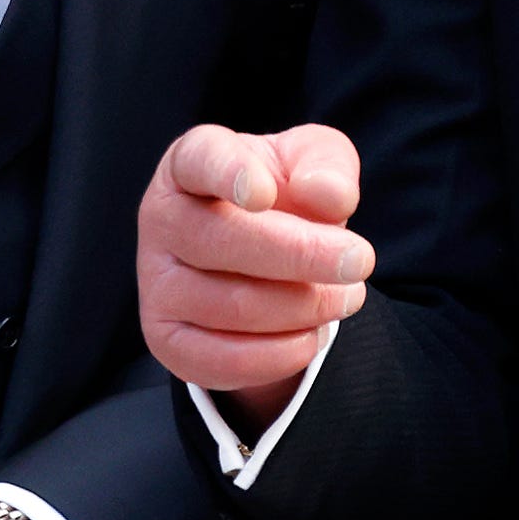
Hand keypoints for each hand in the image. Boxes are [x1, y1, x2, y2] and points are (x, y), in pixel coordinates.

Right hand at [139, 123, 368, 421]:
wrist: (265, 258)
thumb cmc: (286, 195)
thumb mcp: (314, 163)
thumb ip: (327, 166)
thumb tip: (329, 194)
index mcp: (191, 163)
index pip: (200, 160)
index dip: (228, 175)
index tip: (263, 194)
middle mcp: (162, 219)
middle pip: (221, 241)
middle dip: (301, 255)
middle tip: (361, 261)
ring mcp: (157, 282)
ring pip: (229, 305)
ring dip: (303, 307)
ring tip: (346, 297)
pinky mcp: (166, 338)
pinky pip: (220, 359)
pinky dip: (277, 355)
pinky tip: (311, 337)